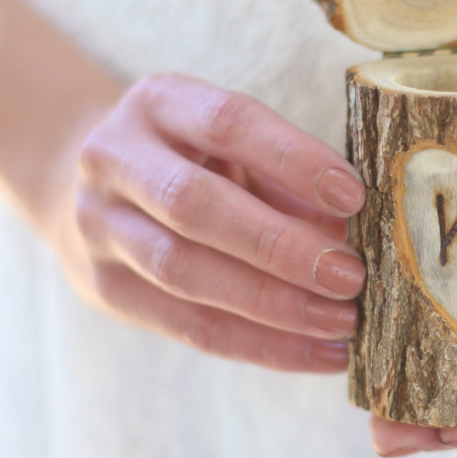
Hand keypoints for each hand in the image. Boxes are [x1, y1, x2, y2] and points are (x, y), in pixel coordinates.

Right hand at [45, 72, 366, 371]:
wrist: (97, 188)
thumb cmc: (199, 161)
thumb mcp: (237, 146)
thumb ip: (291, 178)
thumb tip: (359, 231)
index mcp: (160, 104)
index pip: (227, 123)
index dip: (292, 159)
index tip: (353, 198)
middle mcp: (116, 158)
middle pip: (193, 205)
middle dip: (279, 246)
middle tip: (349, 276)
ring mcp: (100, 225)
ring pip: (183, 272)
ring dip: (272, 304)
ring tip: (340, 321)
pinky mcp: (105, 287)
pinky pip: (189, 326)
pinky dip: (262, 345)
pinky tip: (320, 354)